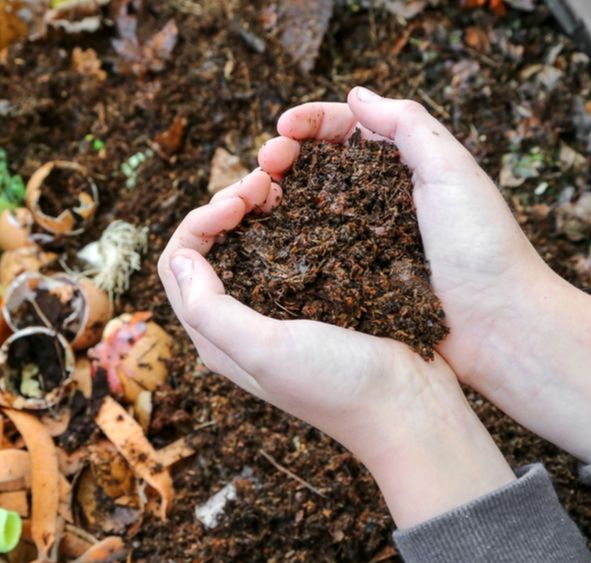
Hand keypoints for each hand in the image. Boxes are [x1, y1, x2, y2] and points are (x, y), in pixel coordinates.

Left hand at [157, 170, 515, 527]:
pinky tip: (310, 202)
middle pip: (210, 246)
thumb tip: (180, 257)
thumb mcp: (265, 351)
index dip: (200, 221)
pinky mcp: (318, 296)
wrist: (411, 408)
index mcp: (217, 337)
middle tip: (264, 182)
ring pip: (248, 241)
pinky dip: (290, 218)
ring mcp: (281, 307)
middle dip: (227, 205)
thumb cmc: (337, 385)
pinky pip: (290, 246)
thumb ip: (211, 310)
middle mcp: (241, 321)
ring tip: (282, 185)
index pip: (179, 262)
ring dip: (256, 207)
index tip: (238, 202)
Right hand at [259, 87, 590, 461]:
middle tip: (263, 164)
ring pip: (307, 206)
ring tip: (255, 196)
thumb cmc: (483, 247)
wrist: (500, 328)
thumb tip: (356, 94)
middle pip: (318, 164)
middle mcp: (380, 199)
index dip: (310, 122)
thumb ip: (408, 125)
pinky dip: (284, 238)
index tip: (282, 128)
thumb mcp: (452, 170)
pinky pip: (312, 252)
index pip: (347, 129)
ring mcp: (364, 241)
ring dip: (276, 194)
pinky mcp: (355, 280)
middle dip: (284, 155)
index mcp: (405, 166)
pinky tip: (265, 236)